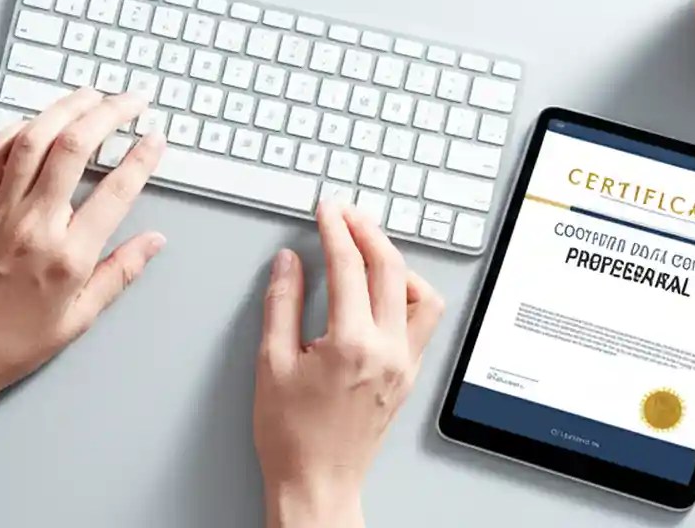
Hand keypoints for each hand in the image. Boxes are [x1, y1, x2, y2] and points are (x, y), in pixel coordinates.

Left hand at [0, 88, 166, 410]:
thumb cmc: (15, 341)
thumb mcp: (81, 317)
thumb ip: (120, 272)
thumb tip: (154, 241)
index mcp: (69, 255)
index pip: (116, 190)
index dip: (142, 158)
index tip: (155, 139)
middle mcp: (35, 224)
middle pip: (75, 147)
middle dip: (109, 113)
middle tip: (131, 100)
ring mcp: (0, 210)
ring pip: (34, 139)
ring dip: (66, 107)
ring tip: (91, 94)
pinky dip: (18, 129)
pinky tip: (38, 122)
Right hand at [253, 202, 444, 527]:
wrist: (317, 483)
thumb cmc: (291, 436)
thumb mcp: (271, 363)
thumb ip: (281, 304)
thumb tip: (289, 262)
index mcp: (351, 344)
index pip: (348, 267)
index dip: (335, 229)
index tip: (326, 211)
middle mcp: (387, 350)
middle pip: (391, 269)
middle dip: (368, 232)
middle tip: (346, 214)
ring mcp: (404, 363)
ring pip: (422, 294)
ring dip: (398, 264)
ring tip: (370, 250)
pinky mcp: (408, 375)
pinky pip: (423, 321)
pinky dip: (408, 295)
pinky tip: (385, 291)